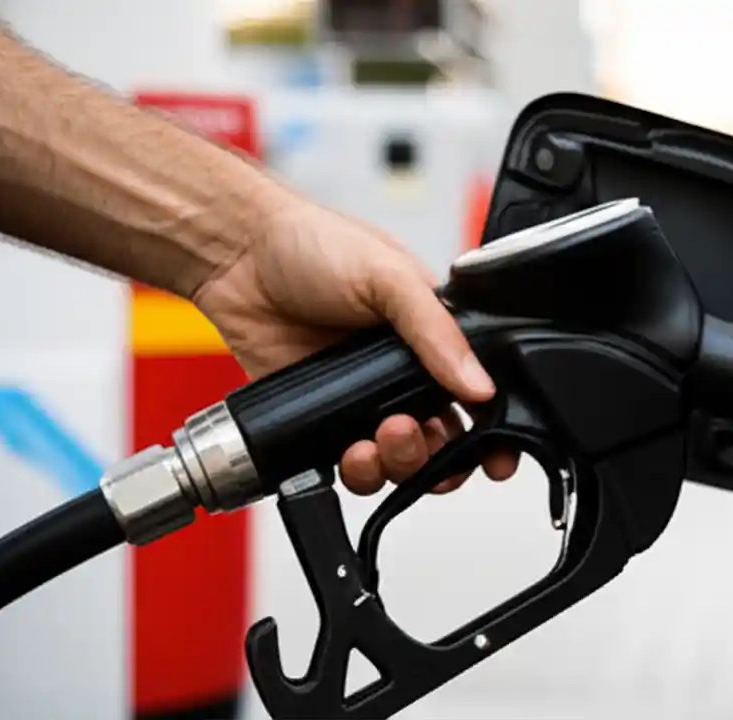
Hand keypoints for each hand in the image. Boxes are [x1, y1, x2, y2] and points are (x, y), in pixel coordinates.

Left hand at [193, 194, 518, 494]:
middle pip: (446, 441)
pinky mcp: (324, 420)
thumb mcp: (389, 275)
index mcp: (435, 334)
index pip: (480, 393)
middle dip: (439, 455)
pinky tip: (349, 451)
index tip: (496, 454)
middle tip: (411, 432)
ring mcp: (366, 400)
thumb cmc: (311, 244)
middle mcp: (405, 373)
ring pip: (402, 461)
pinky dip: (358, 471)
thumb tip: (479, 383)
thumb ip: (437, 330)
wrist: (237, 258)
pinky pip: (352, 465)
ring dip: (398, 465)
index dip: (493, 429)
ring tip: (376, 441)